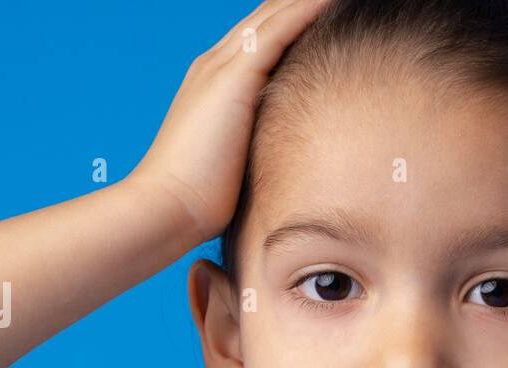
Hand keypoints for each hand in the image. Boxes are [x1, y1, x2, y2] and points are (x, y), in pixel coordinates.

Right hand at [127, 0, 330, 243]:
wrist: (166, 207)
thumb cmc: (198, 201)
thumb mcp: (234, 164)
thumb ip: (255, 148)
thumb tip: (284, 162)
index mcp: (215, 83)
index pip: (261, 39)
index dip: (292, 22)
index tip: (327, 15)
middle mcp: (216, 65)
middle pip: (267, 16)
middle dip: (300, 5)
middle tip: (341, 0)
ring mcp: (222, 67)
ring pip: (274, 14)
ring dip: (308, 2)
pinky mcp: (234, 77)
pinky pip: (279, 29)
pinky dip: (307, 10)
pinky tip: (333, 0)